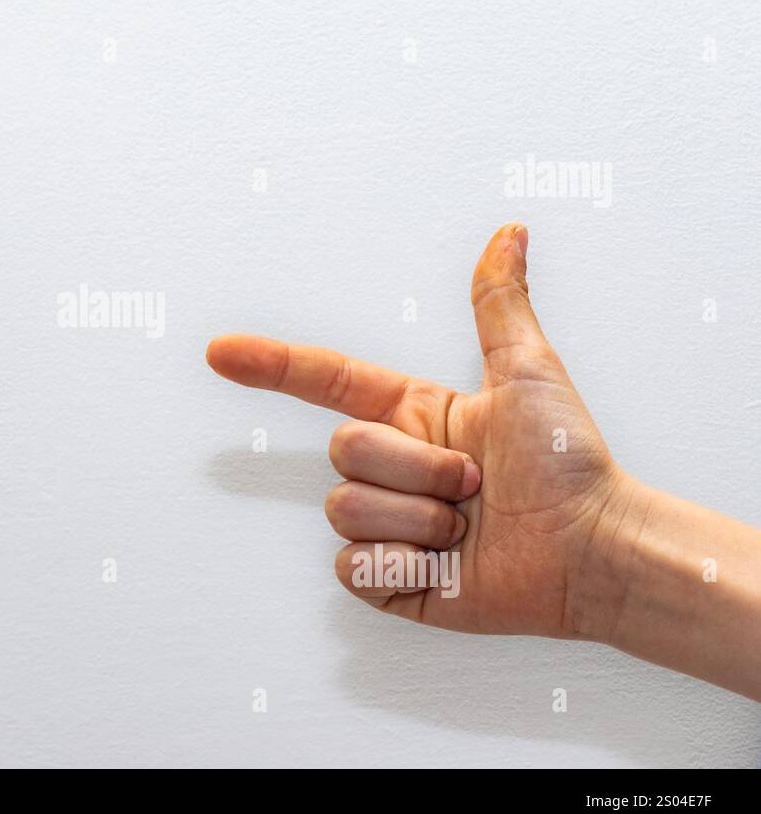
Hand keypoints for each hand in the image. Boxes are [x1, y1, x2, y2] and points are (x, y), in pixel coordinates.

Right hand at [206, 223, 629, 638]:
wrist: (591, 554)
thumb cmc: (570, 465)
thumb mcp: (529, 373)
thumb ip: (499, 303)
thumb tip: (509, 234)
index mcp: (412, 415)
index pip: (326, 381)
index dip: (272, 363)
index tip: (221, 351)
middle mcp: (393, 466)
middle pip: (343, 449)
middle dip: (413, 464)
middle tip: (471, 479)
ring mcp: (387, 525)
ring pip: (345, 507)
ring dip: (416, 518)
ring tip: (465, 524)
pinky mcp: (387, 579)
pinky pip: (353, 566)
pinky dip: (403, 567)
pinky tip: (446, 565)